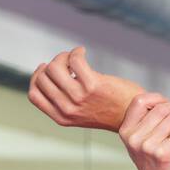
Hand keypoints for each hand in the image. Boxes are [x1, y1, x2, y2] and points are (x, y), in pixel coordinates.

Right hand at [28, 46, 142, 130]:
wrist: (135, 116)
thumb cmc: (109, 110)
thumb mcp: (80, 112)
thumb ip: (64, 100)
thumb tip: (46, 73)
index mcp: (62, 117)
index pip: (34, 95)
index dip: (36, 78)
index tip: (45, 69)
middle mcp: (68, 109)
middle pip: (43, 78)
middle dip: (51, 65)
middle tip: (65, 62)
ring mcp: (79, 98)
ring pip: (54, 67)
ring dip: (63, 56)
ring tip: (74, 57)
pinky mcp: (93, 85)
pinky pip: (74, 60)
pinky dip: (76, 52)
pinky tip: (82, 52)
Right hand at [119, 94, 169, 169]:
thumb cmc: (151, 162)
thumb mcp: (138, 141)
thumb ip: (144, 122)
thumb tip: (161, 101)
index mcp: (126, 131)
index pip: (139, 101)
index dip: (156, 98)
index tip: (166, 102)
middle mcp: (134, 138)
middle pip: (159, 109)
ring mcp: (148, 146)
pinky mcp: (163, 154)